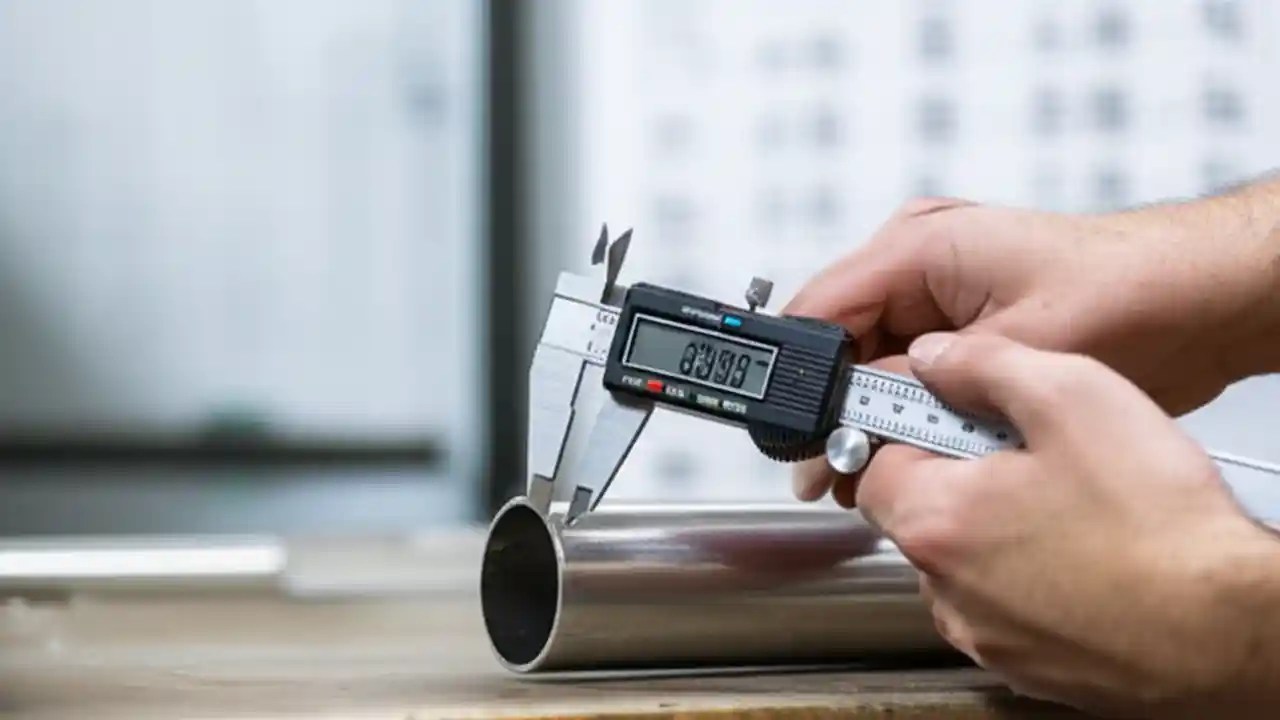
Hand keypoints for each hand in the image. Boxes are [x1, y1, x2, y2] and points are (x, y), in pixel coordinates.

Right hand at [785, 196, 1279, 503]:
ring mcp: (937, 290)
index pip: (821, 309)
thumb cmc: (1136, 291)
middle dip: (833, 408)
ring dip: (867, 413)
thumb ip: (930, 380)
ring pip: (869, 359)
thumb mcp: (1021, 348)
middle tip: (832, 467)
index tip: (798, 435)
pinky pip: (905, 366)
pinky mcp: (958, 320)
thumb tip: (862, 414)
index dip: (800, 378)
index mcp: (922, 244)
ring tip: (867, 465)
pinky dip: (902, 408)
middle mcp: (920, 260)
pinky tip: (907, 444)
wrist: (1199, 297)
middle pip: (839, 340)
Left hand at [856, 332, 1277, 715]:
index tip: (943, 413)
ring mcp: (982, 633)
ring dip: (991, 528)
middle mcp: (943, 587)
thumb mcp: (1072, 396)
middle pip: (914, 513)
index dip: (907, 429)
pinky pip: (1000, 604)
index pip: (868, 463)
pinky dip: (1025, 576)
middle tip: (1021, 453)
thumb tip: (936, 356)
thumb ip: (985, 364)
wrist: (1226, 627)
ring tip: (1064, 506)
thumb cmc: (1159, 525)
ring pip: (959, 561)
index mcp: (934, 519)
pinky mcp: (1024, 664)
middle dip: (954, 477)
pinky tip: (1081, 553)